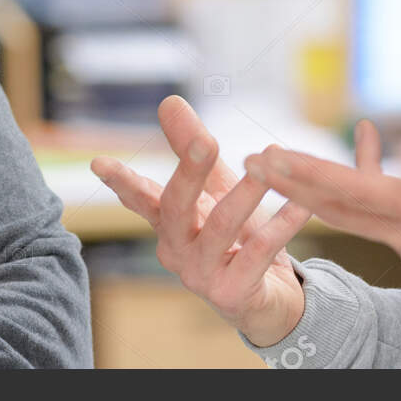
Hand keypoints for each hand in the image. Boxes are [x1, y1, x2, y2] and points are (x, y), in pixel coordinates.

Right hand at [91, 95, 312, 346]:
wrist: (269, 300)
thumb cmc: (235, 239)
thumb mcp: (216, 188)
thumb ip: (191, 148)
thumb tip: (169, 100)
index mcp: (169, 224)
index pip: (140, 197)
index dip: (121, 181)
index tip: (98, 163)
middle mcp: (175, 250)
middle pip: (175, 208)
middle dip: (189, 171)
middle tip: (204, 140)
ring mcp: (200, 276)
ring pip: (220, 227)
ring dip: (248, 193)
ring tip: (270, 164)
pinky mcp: (231, 295)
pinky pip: (258, 252)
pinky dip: (282, 225)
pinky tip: (301, 204)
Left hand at [245, 101, 400, 341]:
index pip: (349, 190)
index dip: (304, 172)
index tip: (266, 158)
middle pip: (336, 205)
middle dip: (291, 182)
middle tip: (251, 161)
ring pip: (361, 211)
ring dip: (328, 184)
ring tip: (301, 160)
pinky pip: (394, 215)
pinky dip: (386, 187)